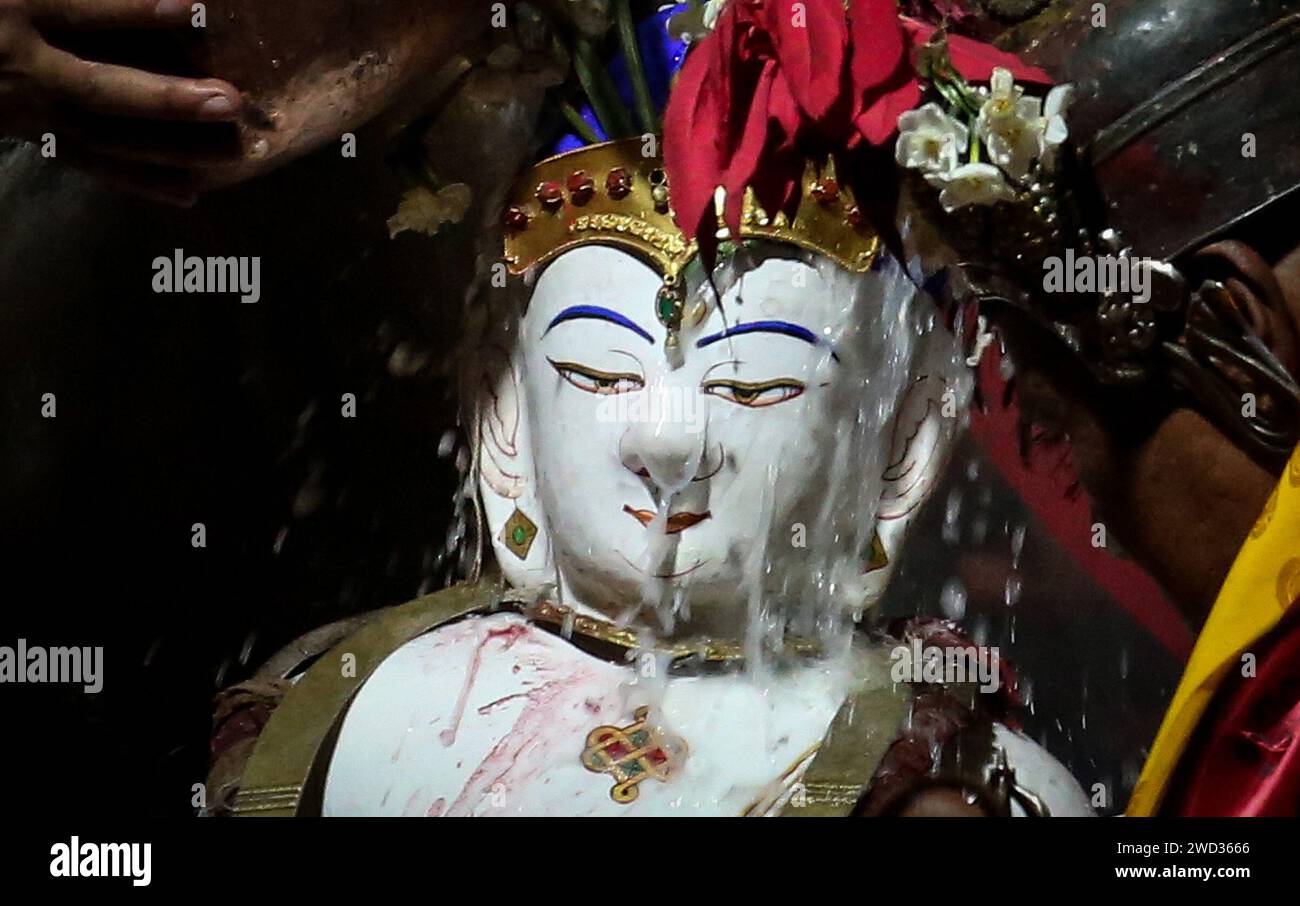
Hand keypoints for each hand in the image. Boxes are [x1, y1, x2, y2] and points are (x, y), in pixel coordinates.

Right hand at [0, 0, 243, 203]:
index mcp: (13, 9)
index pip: (78, 10)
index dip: (134, 12)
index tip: (193, 8)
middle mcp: (23, 65)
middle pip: (100, 87)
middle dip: (165, 98)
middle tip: (229, 101)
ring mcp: (26, 108)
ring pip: (103, 137)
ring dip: (168, 148)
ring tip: (230, 153)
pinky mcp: (34, 136)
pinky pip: (90, 164)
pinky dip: (139, 182)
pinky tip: (190, 194)